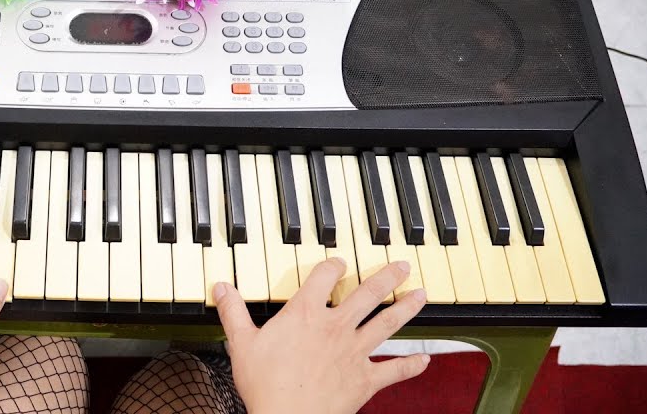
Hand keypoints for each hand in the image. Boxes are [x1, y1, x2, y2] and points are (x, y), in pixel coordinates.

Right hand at [215, 259, 428, 413]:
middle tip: (403, 265)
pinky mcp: (365, 379)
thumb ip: (233, 312)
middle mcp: (335, 326)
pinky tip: (425, 359)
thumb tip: (221, 288)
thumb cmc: (265, 384)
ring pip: (387, 323)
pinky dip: (411, 365)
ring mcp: (354, 352)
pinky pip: (394, 370)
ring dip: (407, 307)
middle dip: (387, 276)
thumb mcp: (241, 343)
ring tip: (421, 294)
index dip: (332, 265)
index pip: (324, 277)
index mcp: (305, 313)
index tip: (338, 261)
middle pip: (367, 294)